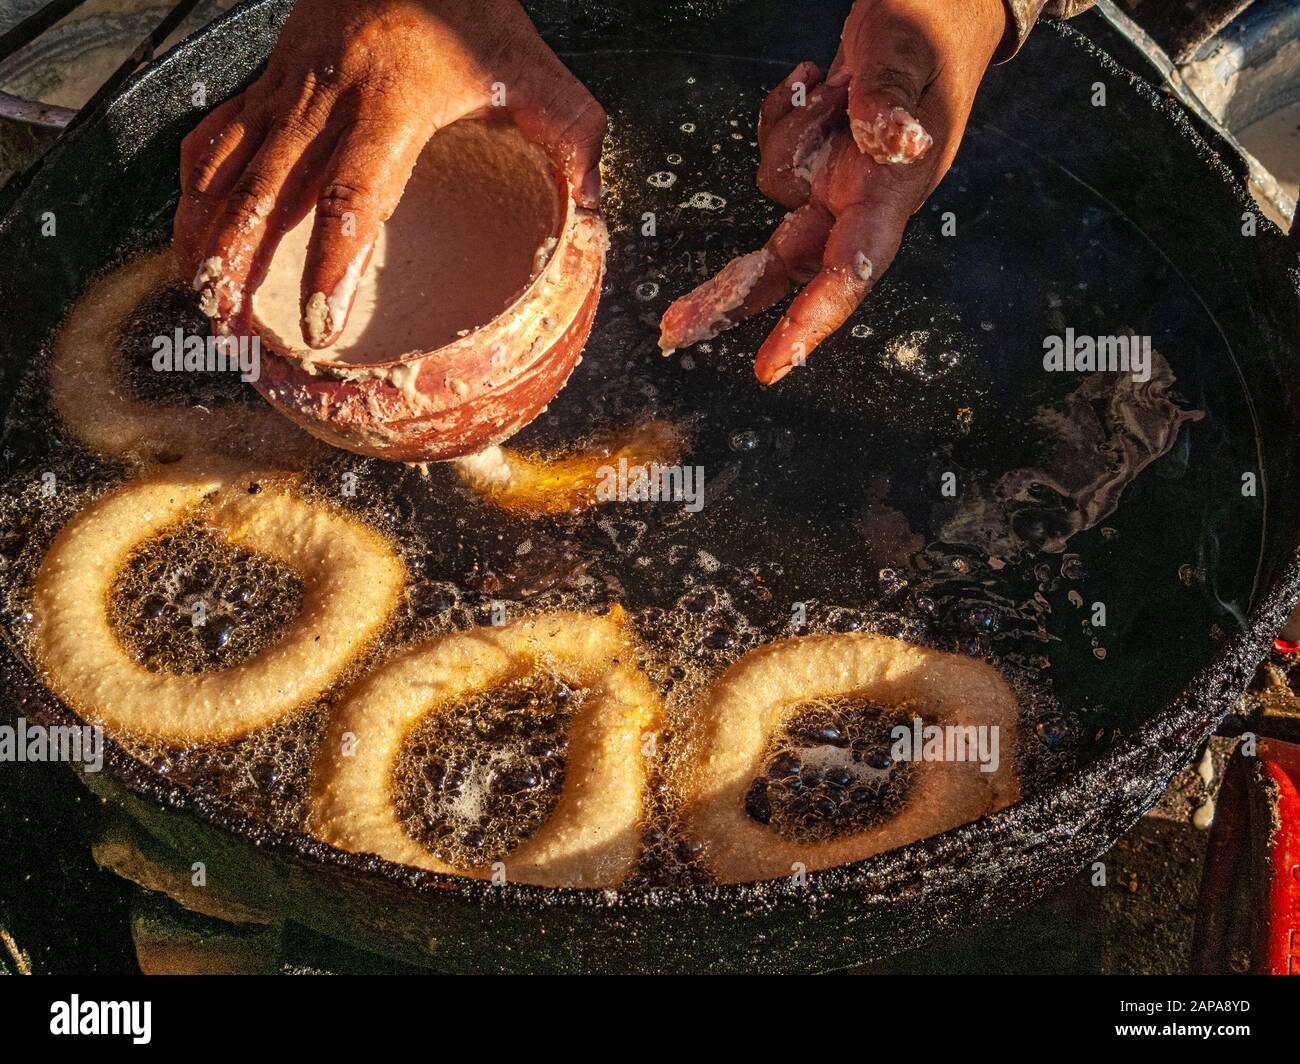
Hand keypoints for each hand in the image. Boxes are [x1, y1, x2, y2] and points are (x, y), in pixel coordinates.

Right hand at [174, 0, 605, 347]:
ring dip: (207, 233)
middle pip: (272, 194)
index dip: (331, 264)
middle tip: (230, 325)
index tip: (320, 323)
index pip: (354, 195)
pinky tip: (192, 226)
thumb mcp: (540, 78)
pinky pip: (216, 134)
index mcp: (393, 101)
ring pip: (230, 167)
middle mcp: (327, 97)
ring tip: (198, 293)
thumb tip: (593, 228)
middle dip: (243, 264)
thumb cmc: (476, 12)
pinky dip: (198, 184)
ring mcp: (288, 87)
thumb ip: (573, 149)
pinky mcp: (268, 80)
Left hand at [659, 0, 1007, 383]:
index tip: (773, 365)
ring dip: (787, 138)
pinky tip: (815, 82)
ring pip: (776, 191)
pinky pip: (775, 158)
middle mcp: (863, 198)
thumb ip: (889, 93)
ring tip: (832, 84)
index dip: (811, 322)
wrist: (948, 2)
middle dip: (733, 292)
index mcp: (893, 188)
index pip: (849, 271)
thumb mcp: (908, 44)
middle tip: (677, 327)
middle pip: (789, 264)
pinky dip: (781, 120)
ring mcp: (841, 181)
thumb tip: (884, 137)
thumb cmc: (937, 22)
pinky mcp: (823, 161)